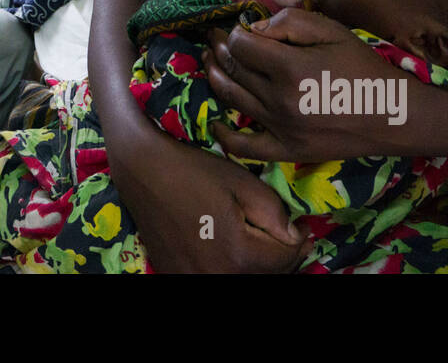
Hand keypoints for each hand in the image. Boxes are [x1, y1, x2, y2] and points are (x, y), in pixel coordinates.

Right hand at [111, 125, 311, 272]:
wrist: (142, 168)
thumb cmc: (194, 171)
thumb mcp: (243, 183)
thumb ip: (275, 214)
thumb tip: (294, 237)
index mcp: (237, 256)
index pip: (285, 259)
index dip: (299, 241)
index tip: (305, 227)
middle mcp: (216, 277)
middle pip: (267, 276)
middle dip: (284, 258)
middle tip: (294, 239)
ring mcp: (193, 280)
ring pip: (245, 280)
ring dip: (261, 266)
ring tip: (270, 246)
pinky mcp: (177, 276)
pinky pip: (218, 277)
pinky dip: (233, 268)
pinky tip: (237, 251)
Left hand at [204, 8, 399, 161]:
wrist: (392, 115)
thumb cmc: (362, 67)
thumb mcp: (331, 31)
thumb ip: (288, 23)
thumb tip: (252, 29)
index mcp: (289, 69)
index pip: (241, 45)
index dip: (235, 32)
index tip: (237, 27)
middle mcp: (278, 101)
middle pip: (233, 69)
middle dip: (219, 49)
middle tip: (213, 37)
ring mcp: (279, 129)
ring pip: (232, 99)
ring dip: (215, 76)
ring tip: (209, 61)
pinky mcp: (286, 151)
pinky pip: (245, 146)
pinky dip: (224, 135)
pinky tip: (215, 122)